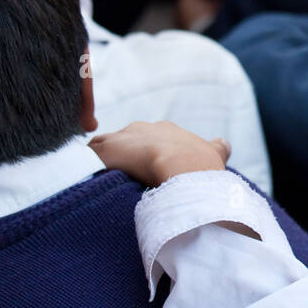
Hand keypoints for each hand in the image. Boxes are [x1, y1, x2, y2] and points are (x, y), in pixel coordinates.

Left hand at [89, 121, 229, 186]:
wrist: (186, 169)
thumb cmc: (202, 166)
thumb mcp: (216, 153)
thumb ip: (218, 147)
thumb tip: (223, 143)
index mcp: (167, 130)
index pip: (151, 136)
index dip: (149, 151)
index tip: (148, 164)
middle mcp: (144, 129)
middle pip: (127, 140)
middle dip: (125, 155)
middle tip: (125, 176)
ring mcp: (124, 138)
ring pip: (106, 146)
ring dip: (104, 160)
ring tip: (100, 178)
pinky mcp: (106, 150)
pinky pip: (89, 154)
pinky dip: (85, 164)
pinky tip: (85, 178)